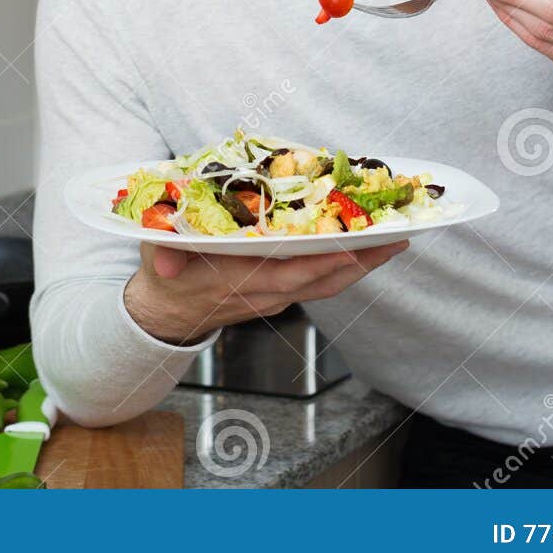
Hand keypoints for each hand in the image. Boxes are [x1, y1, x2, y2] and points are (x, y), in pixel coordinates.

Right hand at [122, 240, 407, 344]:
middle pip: (322, 281)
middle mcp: (266, 294)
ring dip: (363, 266)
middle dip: (359, 262)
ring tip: (394, 241)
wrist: (168, 313)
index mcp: (240, 283)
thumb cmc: (167, 278)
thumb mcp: (158, 263)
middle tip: (394, 239)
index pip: (288, 277)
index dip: (318, 266)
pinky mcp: (282, 293)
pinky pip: (321, 283)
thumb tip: (164, 262)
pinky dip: (346, 267)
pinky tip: (366, 249)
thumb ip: (163, 259)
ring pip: (328, 285)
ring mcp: (277, 297)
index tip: (348, 251)